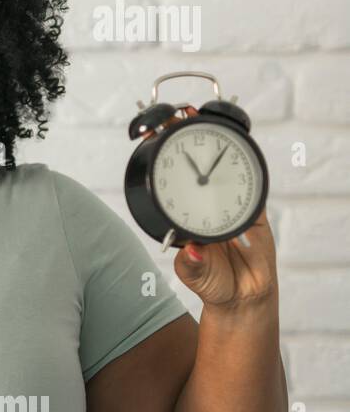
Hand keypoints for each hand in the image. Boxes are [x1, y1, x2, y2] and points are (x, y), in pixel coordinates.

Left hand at [141, 108, 277, 308]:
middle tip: (182, 112)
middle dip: (188, 137)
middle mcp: (206, 204)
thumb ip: (192, 266)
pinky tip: (240, 149)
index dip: (165, 157)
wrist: (244, 298)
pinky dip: (248, 167)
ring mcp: (231, 204)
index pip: (173, 180)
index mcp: (187, 215)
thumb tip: (192, 252)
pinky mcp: (256, 210)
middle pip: (198, 165)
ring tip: (204, 119)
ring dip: (218, 143)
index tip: (154, 131)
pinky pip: (253, 185)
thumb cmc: (213, 283)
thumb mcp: (194, 275)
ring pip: (225, 168)